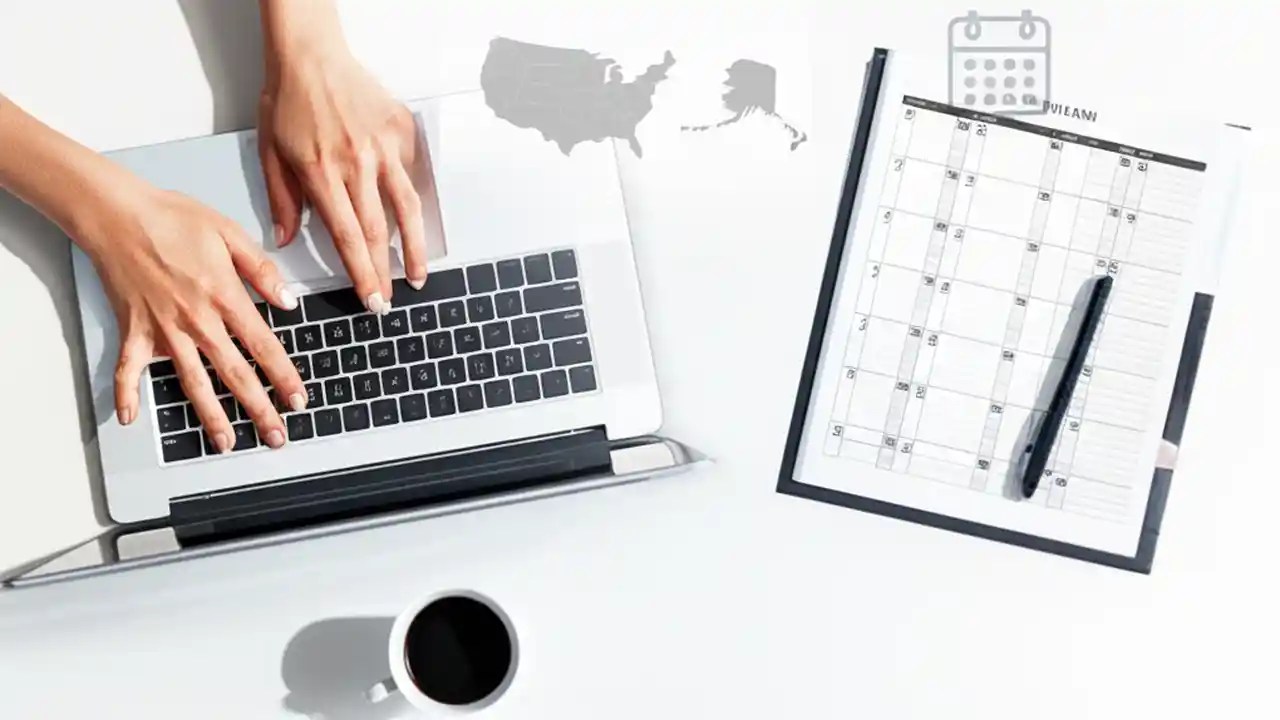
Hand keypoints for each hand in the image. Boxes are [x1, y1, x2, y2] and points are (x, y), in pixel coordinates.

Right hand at [79, 175, 305, 451]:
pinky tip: (130, 417)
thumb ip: (262, 270)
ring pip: (192, 382)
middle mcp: (197, 321)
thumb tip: (288, 301)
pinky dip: (126, 393)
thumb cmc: (172, 218)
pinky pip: (128, 368)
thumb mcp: (230, 233)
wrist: (118, 213)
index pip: (263, 347)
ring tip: (226, 443)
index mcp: (224, 297)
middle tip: (276, 436)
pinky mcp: (134, 329)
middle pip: (234, 374)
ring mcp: (163, 329)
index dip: (284, 377)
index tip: (299, 400)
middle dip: (259, 408)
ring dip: (210, 416)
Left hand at [258, 45, 426, 314]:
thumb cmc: (286, 100)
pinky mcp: (400, 132)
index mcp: (321, 173)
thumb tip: (286, 240)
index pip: (347, 236)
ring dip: (413, 247)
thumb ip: (282, 199)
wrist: (310, 54)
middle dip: (385, 272)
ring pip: (406, 208)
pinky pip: (409, 173)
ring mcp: (383, 147)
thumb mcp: (270, 152)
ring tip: (416, 275)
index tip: (372, 298)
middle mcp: (356, 163)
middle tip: (389, 299)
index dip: (362, 273)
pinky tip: (410, 218)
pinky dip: (410, 198)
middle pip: (378, 231)